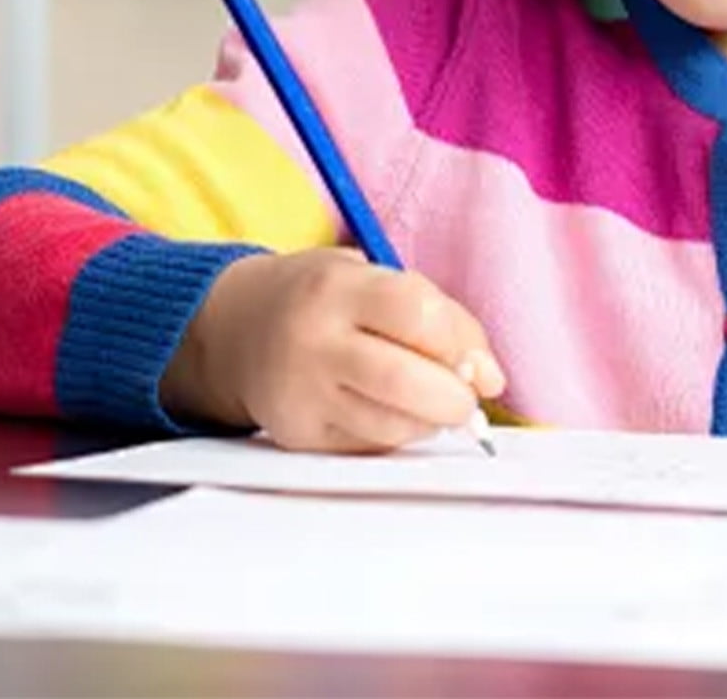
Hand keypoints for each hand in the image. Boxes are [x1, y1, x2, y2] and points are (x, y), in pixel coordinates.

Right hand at [160, 247, 505, 452]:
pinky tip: (381, 411)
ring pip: (393, 426)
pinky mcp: (298, 434)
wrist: (236, 327)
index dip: (462, 344)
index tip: (475, 363)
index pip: (417, 313)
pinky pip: (369, 447)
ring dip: (426, 422)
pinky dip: (394, 436)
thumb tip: (490, 378)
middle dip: (455, 400)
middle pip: (407, 381)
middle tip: (461, 399)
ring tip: (417, 399)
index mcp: (337, 287)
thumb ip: (438, 316)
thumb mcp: (371, 279)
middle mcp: (314, 338)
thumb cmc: (323, 300)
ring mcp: (302, 390)